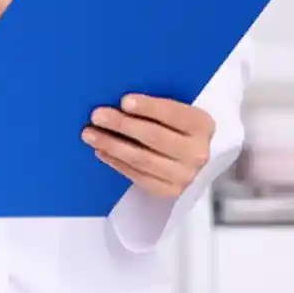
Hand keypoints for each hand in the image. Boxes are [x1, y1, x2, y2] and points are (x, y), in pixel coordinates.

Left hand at [82, 94, 214, 197]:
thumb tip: (120, 101)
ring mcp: (185, 175)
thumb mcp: (178, 114)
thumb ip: (157, 107)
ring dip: (112, 145)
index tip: (124, 101)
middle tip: (97, 116)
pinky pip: (139, 176)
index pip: (174, 114)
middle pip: (154, 137)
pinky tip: (101, 151)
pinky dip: (117, 163)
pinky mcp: (170, 191)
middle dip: (122, 125)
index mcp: (202, 125)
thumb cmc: (178, 128)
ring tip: (90, 134)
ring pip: (143, 159)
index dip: (149, 107)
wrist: (195, 160)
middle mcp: (198, 152)